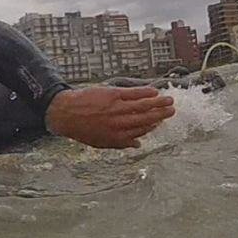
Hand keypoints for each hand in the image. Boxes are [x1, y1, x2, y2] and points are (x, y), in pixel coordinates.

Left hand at [44, 86, 175, 148]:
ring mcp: (117, 108)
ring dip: (159, 103)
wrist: (65, 113)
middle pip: (147, 118)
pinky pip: (133, 93)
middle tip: (172, 111)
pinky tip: (154, 91)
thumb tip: (137, 145)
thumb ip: (120, 144)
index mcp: (119, 136)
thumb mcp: (100, 142)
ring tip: (169, 100)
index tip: (159, 123)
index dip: (153, 126)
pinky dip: (145, 92)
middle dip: (161, 115)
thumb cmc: (81, 128)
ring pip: (144, 105)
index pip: (142, 131)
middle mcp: (121, 123)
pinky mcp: (113, 95)